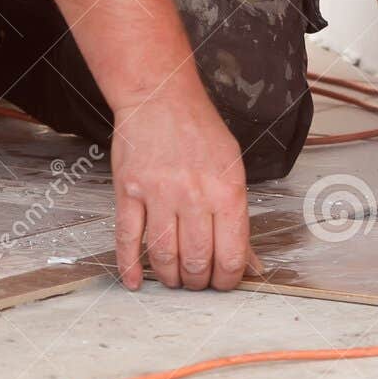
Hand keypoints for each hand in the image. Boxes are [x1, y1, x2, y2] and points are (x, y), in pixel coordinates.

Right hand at [110, 80, 256, 291]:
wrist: (160, 95)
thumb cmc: (199, 129)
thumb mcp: (232, 167)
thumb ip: (239, 216)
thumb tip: (250, 261)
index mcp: (227, 191)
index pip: (232, 255)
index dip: (228, 280)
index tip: (223, 282)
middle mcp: (194, 195)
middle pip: (197, 261)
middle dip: (198, 281)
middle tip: (197, 281)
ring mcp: (159, 193)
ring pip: (163, 256)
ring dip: (169, 277)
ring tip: (173, 278)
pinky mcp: (129, 191)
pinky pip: (127, 238)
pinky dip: (129, 265)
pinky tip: (134, 281)